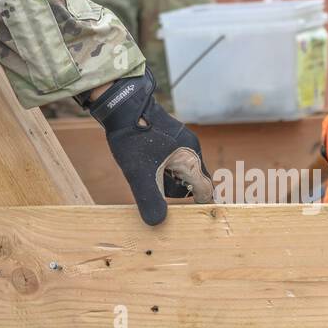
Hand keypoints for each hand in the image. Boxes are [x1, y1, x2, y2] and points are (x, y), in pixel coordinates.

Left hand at [81, 68, 214, 224]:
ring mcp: (181, 141)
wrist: (121, 103)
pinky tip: (144, 163)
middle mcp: (190, 150)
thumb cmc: (132, 136)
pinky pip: (171, 160)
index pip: (205, 190)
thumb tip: (157, 223)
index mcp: (189, 159)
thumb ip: (150, 198)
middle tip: (154, 189)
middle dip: (174, 191)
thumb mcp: (138, 172)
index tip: (200, 220)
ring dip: (165, 179)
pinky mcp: (169, 137)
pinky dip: (161, 168)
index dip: (202, 205)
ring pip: (180, 172)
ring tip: (145, 172)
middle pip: (191, 183)